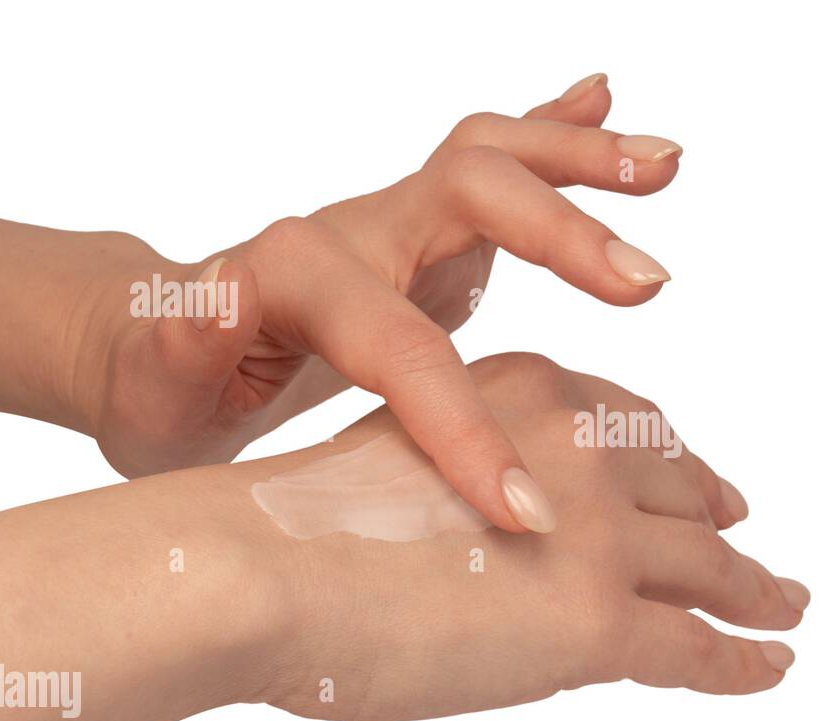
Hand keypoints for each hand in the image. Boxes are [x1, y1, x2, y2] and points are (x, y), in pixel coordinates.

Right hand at [0, 352, 807, 720]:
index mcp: (530, 393)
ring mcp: (597, 532)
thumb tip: (502, 532)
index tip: (698, 481)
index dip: (674, 458)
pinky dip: (743, 661)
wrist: (256, 566)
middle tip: (748, 536)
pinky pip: (696, 645)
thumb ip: (470, 478)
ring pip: (708, 567)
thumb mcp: (404, 463)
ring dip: (758, 590)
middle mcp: (580, 448)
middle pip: (680, 489)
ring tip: (788, 607)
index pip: (631, 424)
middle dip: (720, 514)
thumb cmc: (292, 523)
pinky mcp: (596, 618)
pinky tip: (771, 666)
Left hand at [86, 73, 681, 532]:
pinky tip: (611, 108)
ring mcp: (394, 222)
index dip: (467, 430)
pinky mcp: (422, 232)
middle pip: (470, 191)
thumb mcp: (154, 395)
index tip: (529, 511)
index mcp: (299, 276)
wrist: (155, 350)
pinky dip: (556, 134)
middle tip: (647, 287)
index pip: (405, 347)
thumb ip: (181, 345)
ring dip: (583, 159)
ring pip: (496, 159)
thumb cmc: (162, 392)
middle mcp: (355, 229)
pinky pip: (497, 169)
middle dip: (562, 236)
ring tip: (666, 166)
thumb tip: (214, 292)